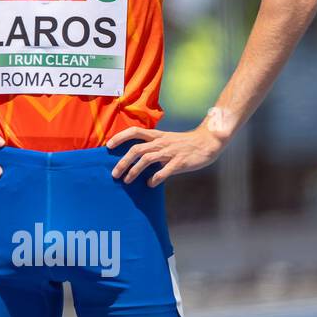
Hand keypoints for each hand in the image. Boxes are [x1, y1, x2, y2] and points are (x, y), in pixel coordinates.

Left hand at [107, 112, 234, 185]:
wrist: (208, 142)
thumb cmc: (185, 143)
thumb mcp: (167, 140)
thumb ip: (153, 147)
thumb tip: (137, 158)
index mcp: (158, 136)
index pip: (135, 131)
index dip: (120, 137)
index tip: (108, 146)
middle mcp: (161, 142)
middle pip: (136, 149)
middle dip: (123, 162)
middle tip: (115, 173)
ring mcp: (170, 152)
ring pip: (146, 159)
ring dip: (134, 171)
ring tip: (127, 181)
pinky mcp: (179, 162)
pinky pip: (164, 171)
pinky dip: (155, 179)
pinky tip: (150, 184)